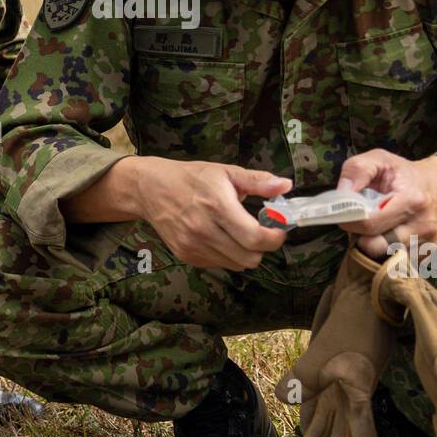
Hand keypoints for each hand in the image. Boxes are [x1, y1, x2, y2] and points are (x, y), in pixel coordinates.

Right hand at [136, 158, 291, 270]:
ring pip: (236, 264)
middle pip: (249, 258)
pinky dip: (227, 255)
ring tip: (240, 233)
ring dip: (245, 253)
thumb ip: (258, 181)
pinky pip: (219, 264)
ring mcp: (193, 246)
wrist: (150, 189)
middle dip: (262, 247)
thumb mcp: (226, 172)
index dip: (274, 238)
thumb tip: (285, 185)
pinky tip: (221, 237)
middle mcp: (204, 230)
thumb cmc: (191, 178)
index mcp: (217, 206)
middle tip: (262, 232)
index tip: (279, 230)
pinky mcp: (186, 255)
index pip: (254, 237)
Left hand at [337, 150, 436, 257]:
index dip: (351, 221)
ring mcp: (427, 244)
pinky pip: (397, 265)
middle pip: (376, 247)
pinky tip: (386, 238)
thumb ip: (357, 170)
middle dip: (360, 237)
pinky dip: (386, 255)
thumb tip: (342, 194)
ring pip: (385, 260)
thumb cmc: (406, 173)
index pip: (370, 224)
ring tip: (374, 230)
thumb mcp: (381, 159)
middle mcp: (422, 226)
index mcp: (411, 200)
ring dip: (373, 248)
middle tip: (359, 224)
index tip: (346, 215)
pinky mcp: (426, 255)